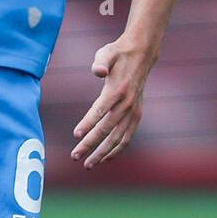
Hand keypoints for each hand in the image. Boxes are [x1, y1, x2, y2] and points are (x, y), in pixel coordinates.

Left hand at [71, 35, 157, 168]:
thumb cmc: (117, 54)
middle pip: (106, 129)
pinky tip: (105, 158)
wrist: (141, 54)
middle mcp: (127, 104)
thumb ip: (100, 63)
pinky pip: (127, 137)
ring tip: (88, 164)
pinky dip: (117, 149)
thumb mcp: (106, 53)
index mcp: (117, 90)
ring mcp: (134, 111)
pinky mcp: (137, 114)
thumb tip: (97, 71)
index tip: (75, 136)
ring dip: (103, 153)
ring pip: (118, 138)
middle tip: (74, 156)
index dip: (88, 124)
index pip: (100, 111)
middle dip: (90, 145)